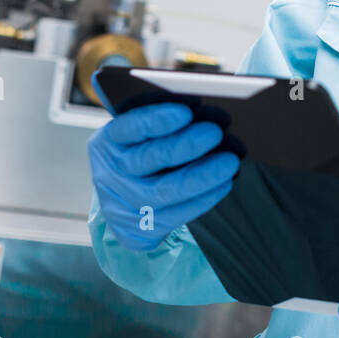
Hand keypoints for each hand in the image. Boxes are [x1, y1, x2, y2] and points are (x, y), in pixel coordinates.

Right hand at [88, 96, 238, 251]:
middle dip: (184, 145)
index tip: (186, 112)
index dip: (156, 120)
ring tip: (229, 161)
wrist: (125, 200)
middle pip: (148, 158)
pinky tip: (223, 183)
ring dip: (201, 176)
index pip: (129, 127)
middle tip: (215, 133)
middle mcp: (111, 172)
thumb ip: (165, 120)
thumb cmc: (144, 153)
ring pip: (164, 190)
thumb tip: (203, 109)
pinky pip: (176, 214)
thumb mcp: (142, 135)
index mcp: (109, 141)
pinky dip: (203, 198)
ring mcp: (123, 203)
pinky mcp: (140, 228)